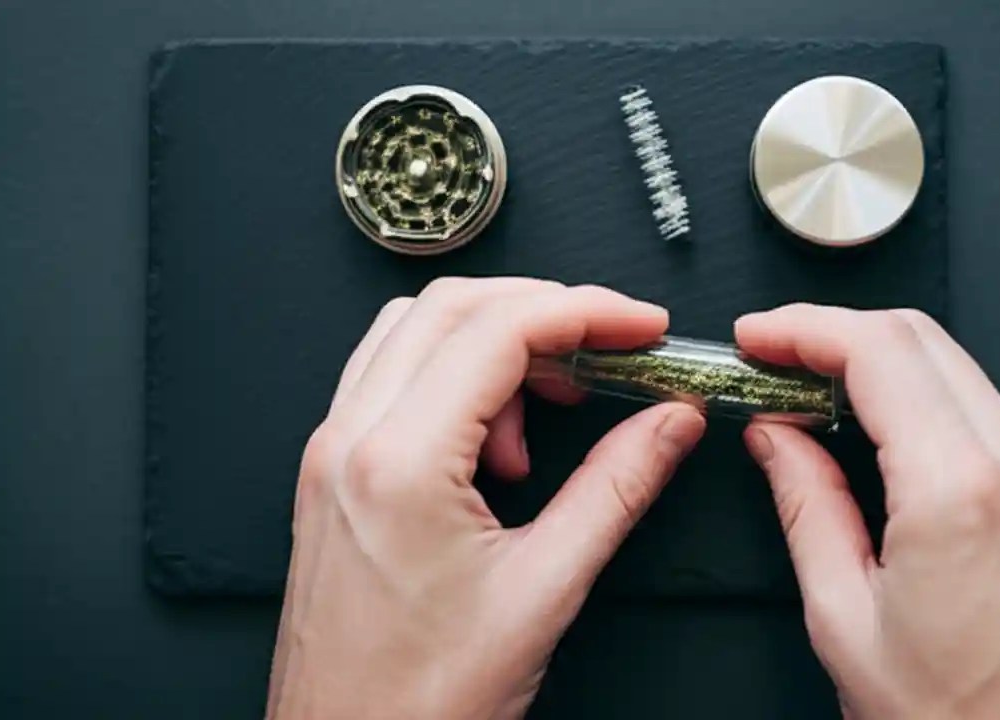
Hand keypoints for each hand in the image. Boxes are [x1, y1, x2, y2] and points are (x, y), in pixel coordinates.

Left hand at [266, 278, 704, 719]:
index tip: (642, 327)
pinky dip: (454, 376)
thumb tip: (669, 424)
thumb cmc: (423, 701)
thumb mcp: (545, 591)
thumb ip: (616, 489)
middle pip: (453, 308)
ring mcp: (329, 454)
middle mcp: (349, 441)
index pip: (501, 331)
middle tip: (612, 348)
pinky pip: (391, 378)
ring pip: (414, 332)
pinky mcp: (330, 474)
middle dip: (545, 310)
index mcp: (399, 464)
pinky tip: (498, 442)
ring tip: (553, 409)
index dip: (587, 312)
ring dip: (495, 340)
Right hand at [736, 305, 999, 718]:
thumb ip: (806, 507)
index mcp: (959, 491)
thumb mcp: (846, 620)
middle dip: (837, 331)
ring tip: (812, 398)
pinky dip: (922, 400)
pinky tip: (877, 433)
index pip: (877, 349)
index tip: (756, 340)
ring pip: (956, 368)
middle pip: (922, 338)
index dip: (803, 327)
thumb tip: (776, 440)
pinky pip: (985, 413)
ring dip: (880, 362)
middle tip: (773, 359)